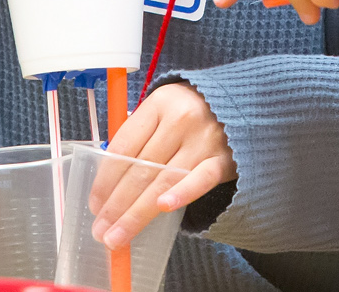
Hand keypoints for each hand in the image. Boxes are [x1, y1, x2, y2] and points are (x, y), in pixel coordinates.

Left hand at [91, 83, 235, 249]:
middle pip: (140, 170)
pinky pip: (200, 180)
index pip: (124, 147)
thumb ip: (141, 136)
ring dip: (137, 213)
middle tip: (100, 230)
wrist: (243, 103)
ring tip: (118, 236)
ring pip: (163, 182)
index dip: (105, 180)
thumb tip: (109, 181)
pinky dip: (182, 194)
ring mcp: (204, 140)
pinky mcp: (224, 159)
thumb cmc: (194, 109)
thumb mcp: (164, 109)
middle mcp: (181, 120)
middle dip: (116, 205)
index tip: (95, 203)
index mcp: (160, 104)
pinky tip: (163, 208)